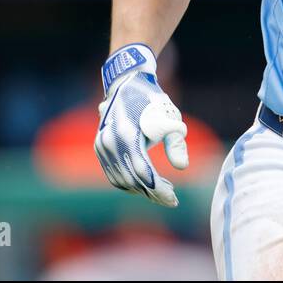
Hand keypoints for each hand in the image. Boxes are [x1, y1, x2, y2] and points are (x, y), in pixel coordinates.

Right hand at [94, 44, 189, 206]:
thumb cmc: (154, 101)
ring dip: (141, 190)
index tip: (174, 199)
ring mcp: (102, 144)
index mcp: (128, 133)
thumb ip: (176, 142)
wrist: (127, 82)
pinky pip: (113, 173)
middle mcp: (110, 141)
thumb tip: (182, 167)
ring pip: (120, 180)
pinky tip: (146, 184)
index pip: (142, 172)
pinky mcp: (99, 146)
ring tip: (162, 190)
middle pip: (131, 179)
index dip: (158, 189)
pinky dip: (128, 183)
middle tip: (171, 198)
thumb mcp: (170, 118)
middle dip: (152, 193)